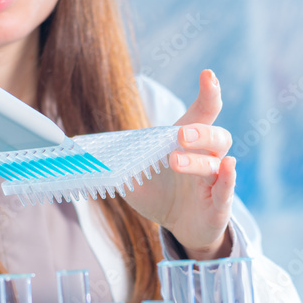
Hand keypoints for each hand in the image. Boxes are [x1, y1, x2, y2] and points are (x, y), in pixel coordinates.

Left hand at [124, 70, 235, 259]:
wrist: (178, 227)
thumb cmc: (158, 193)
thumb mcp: (131, 176)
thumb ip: (113, 161)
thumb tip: (75, 149)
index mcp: (186, 143)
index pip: (204, 112)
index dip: (209, 92)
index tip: (208, 75)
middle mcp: (207, 156)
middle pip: (216, 136)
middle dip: (200, 132)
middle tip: (181, 134)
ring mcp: (215, 180)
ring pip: (216, 162)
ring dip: (197, 161)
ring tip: (174, 160)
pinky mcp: (219, 204)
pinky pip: (227, 190)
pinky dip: (228, 179)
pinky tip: (228, 168)